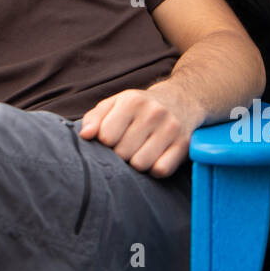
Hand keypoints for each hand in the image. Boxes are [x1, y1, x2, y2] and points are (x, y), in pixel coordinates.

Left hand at [77, 85, 198, 177]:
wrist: (181, 100)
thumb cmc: (139, 107)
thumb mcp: (115, 104)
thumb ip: (95, 118)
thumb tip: (85, 135)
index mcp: (132, 101)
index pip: (106, 137)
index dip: (105, 142)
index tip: (112, 138)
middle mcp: (153, 112)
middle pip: (123, 153)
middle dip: (121, 154)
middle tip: (128, 145)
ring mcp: (171, 128)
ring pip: (141, 164)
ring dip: (137, 163)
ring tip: (140, 151)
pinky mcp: (184, 145)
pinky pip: (161, 170)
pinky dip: (155, 169)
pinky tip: (155, 157)